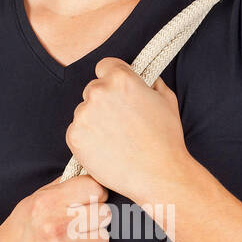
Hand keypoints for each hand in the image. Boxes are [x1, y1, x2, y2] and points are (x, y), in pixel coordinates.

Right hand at [0, 174, 112, 241]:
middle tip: (78, 227)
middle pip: (104, 213)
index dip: (94, 195)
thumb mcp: (30, 203)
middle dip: (94, 219)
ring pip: (103, 237)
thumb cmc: (16, 238)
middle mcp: (56, 225)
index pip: (94, 188)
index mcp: (46, 203)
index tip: (88, 202)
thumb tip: (88, 174)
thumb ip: (59, 188)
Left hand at [65, 58, 189, 204]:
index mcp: (120, 78)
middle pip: (93, 89)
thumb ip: (151, 82)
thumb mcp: (167, 100)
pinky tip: (106, 150)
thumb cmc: (166, 139)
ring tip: (116, 140)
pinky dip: (87, 140)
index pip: (104, 66)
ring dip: (94, 121)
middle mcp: (98, 91)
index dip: (112, 79)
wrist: (158, 175)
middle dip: (104, 102)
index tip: (118, 93)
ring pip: (84, 112)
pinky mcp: (74, 136)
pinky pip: (76, 132)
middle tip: (120, 122)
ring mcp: (83, 114)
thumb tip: (145, 78)